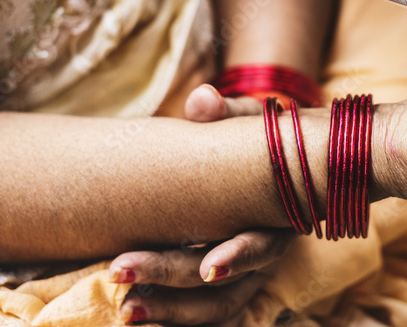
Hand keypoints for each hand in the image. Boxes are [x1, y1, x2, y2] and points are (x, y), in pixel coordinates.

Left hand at [110, 86, 289, 324]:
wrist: (285, 163)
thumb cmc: (262, 139)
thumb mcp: (251, 121)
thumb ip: (227, 112)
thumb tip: (201, 101)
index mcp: (278, 215)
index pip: (263, 244)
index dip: (239, 257)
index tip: (208, 268)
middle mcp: (268, 253)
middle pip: (226, 284)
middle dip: (172, 280)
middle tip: (120, 271)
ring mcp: (249, 276)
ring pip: (217, 309)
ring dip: (171, 313)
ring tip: (124, 311)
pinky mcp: (232, 287)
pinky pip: (210, 316)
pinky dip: (177, 322)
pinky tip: (139, 320)